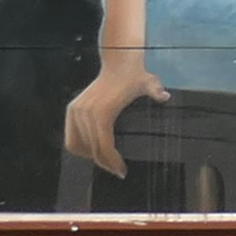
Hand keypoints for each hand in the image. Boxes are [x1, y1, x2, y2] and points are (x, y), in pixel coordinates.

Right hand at [61, 45, 167, 177]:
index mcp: (102, 112)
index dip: (113, 163)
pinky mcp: (72, 109)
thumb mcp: (148, 83)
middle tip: (118, 171)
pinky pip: (70, 137)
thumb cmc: (135, 76)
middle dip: (105, 164)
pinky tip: (92, 151)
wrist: (118, 63)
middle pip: (92, 150)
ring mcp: (76, 111)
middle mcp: (86, 113)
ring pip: (78, 146)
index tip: (122, 172)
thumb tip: (165, 96)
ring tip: (107, 162)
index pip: (104, 147)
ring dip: (91, 157)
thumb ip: (155, 90)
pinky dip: (79, 147)